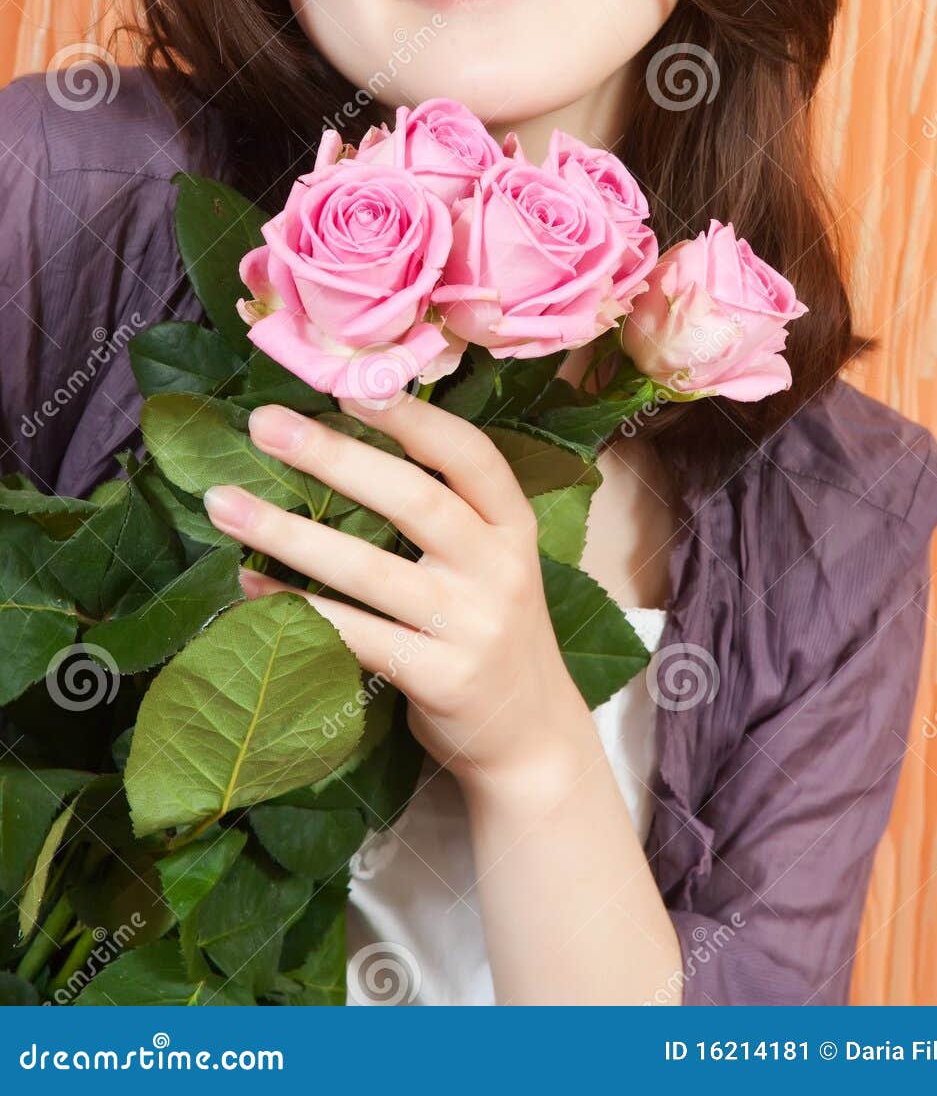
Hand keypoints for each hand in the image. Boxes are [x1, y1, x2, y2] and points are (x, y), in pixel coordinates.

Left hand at [201, 390, 592, 799]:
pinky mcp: (441, 679)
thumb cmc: (486, 628)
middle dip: (332, 456)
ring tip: (224, 504)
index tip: (352, 384)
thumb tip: (337, 440)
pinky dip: (294, 609)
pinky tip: (248, 585)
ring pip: (369, 569)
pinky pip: (352, 636)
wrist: (530, 735)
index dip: (413, 416)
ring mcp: (473, 626)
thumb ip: (443, 512)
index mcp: (512, 524)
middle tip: (264, 424)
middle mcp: (500, 568)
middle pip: (413, 498)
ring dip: (288, 533)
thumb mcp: (491, 560)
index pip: (469, 454)